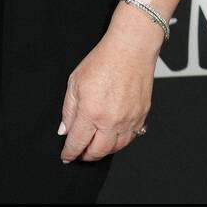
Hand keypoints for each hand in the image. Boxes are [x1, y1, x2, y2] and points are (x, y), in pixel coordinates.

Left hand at [57, 33, 153, 162]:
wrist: (130, 50)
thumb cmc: (103, 61)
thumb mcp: (75, 82)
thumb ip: (69, 109)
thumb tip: (65, 129)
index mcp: (91, 112)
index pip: (78, 142)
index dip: (70, 153)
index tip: (66, 156)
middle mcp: (111, 120)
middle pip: (97, 151)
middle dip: (86, 156)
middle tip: (79, 154)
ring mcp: (128, 121)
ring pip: (115, 148)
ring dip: (103, 151)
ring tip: (94, 148)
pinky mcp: (141, 117)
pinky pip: (129, 138)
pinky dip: (118, 143)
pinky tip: (111, 138)